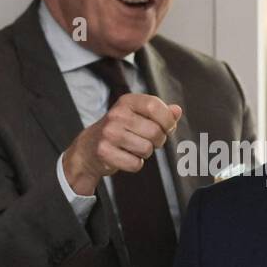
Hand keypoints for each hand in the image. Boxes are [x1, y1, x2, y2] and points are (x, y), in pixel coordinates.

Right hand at [62, 93, 181, 195]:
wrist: (89, 148)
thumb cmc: (119, 130)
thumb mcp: (138, 115)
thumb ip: (159, 112)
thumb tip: (177, 110)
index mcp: (127, 101)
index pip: (154, 106)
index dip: (167, 120)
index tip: (167, 127)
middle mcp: (116, 115)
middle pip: (155, 131)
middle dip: (158, 140)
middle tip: (148, 141)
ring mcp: (109, 133)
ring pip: (146, 149)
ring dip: (145, 153)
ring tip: (134, 148)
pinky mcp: (104, 152)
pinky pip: (135, 164)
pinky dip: (135, 164)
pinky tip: (126, 157)